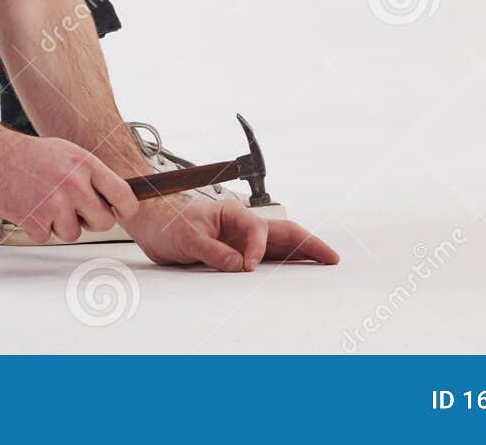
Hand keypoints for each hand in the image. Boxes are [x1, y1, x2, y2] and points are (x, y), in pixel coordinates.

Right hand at [0, 125, 138, 243]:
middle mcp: (74, 184)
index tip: (120, 212)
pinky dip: (36, 227)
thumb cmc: (26, 153)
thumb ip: (89, 174)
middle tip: (74, 210)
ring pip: (73, 233)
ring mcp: (55, 203)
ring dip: (59, 225)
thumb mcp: (66, 152)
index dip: (126, 209)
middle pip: (104, 222)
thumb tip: (112, 197)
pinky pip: (45, 237)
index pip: (123, 195)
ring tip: (43, 202)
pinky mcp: (35, 219)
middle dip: (90, 221)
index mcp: (86, 164)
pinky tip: (27, 207)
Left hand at [124, 194, 339, 270]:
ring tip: (326, 263)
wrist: (154, 226)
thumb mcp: (186, 238)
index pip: (256, 230)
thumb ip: (212, 251)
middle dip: (308, 243)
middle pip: (283, 231)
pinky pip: (269, 256)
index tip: (248, 267)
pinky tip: (299, 272)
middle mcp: (242, 224)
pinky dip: (286, 262)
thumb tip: (238, 265)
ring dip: (303, 253)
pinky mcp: (240, 251)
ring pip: (281, 243)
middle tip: (331, 258)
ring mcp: (244, 237)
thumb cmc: (168, 226)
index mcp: (232, 213)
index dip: (256, 249)